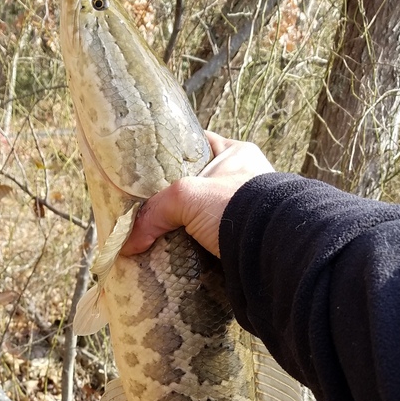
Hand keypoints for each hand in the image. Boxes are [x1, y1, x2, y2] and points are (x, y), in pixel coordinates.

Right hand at [121, 131, 273, 257]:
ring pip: (204, 217)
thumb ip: (155, 212)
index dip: (173, 153)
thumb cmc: (236, 206)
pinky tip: (179, 256)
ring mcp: (246, 213)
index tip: (149, 168)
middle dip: (175, 199)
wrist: (271, 248)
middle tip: (150, 209)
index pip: (198, 144)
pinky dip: (198, 249)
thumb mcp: (187, 197)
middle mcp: (244, 180)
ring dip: (185, 228)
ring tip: (159, 236)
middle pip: (198, 185)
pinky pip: (213, 242)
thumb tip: (128, 242)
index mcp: (237, 155)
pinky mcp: (244, 241)